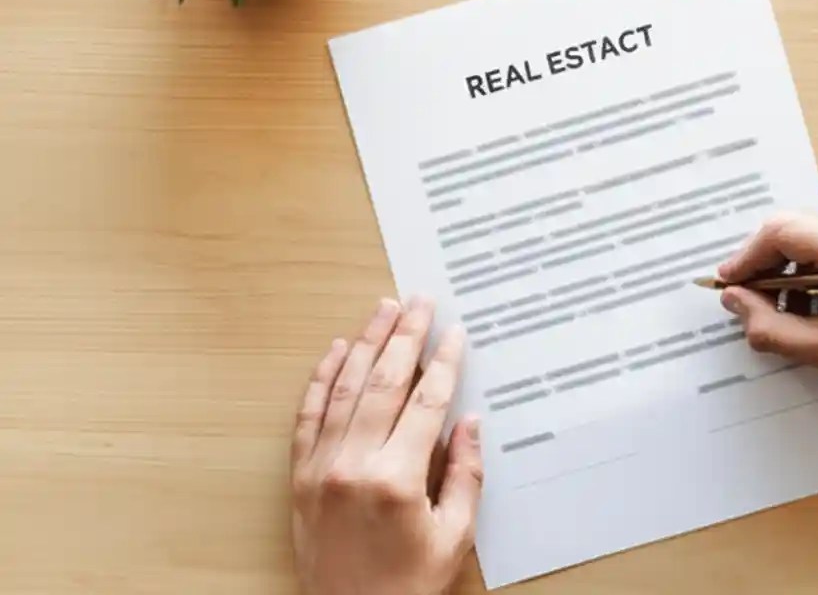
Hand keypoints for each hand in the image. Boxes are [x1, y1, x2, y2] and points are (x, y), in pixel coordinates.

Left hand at [291, 297, 482, 594]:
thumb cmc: (406, 587)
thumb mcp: (453, 536)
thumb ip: (464, 475)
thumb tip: (468, 423)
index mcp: (396, 478)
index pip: (426, 402)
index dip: (444, 363)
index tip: (454, 334)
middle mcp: (353, 465)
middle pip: (384, 382)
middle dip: (405, 336)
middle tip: (420, 302)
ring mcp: (321, 468)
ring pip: (344, 389)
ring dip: (365, 344)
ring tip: (382, 310)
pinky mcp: (301, 477)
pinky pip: (308, 416)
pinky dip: (321, 379)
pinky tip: (335, 352)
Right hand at [717, 199, 817, 396]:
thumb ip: (769, 325)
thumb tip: (734, 300)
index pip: (778, 231)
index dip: (744, 258)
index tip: (726, 285)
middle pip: (792, 225)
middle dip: (765, 262)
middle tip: (751, 301)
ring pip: (811, 228)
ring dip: (790, 263)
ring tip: (788, 307)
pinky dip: (815, 260)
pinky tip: (817, 297)